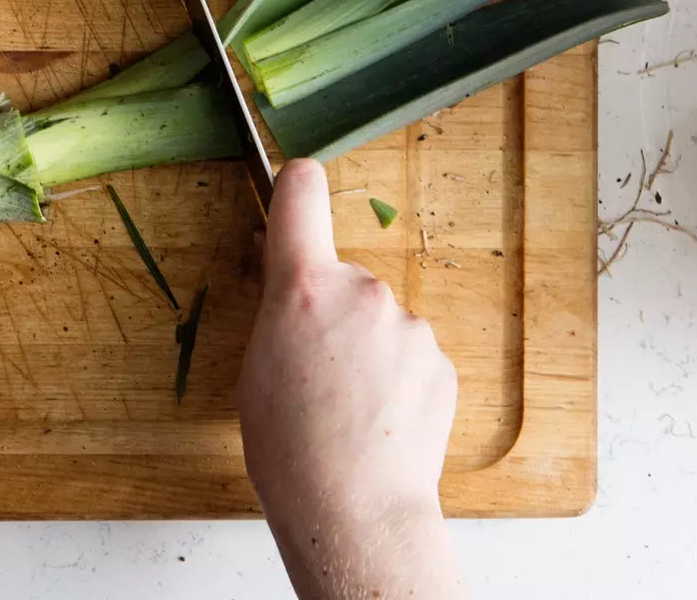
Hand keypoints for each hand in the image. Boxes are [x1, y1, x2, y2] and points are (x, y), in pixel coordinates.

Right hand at [237, 160, 464, 599]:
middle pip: (342, 278)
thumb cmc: (290, 447)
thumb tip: (287, 282)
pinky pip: (409, 354)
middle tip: (313, 369)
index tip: (295, 189)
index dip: (295, 187)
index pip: (301, 194)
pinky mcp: (441, 361)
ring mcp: (408, 325)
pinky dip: (396, 378)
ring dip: (366, 349)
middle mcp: (363, 291)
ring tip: (348, 407)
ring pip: (379, 321)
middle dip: (331, 311)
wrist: (353, 507)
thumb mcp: (255, 365)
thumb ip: (278, 309)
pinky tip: (379, 418)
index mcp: (303, 287)